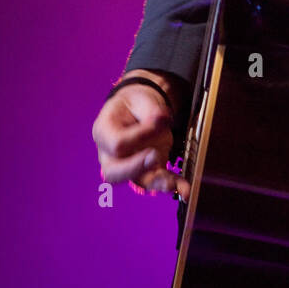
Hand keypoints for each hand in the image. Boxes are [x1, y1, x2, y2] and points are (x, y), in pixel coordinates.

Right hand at [92, 77, 189, 201]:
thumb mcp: (140, 99)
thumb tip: (161, 119)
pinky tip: (184, 188)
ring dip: (157, 182)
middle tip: (155, 157)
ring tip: (172, 182)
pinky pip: (156, 181)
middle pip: (114, 172)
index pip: (117, 142)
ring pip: (136, 181)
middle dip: (136, 168)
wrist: (139, 109)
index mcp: (104, 132)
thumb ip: (150, 110)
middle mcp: (110, 155)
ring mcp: (127, 166)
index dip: (139, 136)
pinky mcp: (146, 171)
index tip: (159, 121)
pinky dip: (172, 183)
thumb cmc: (134, 104)